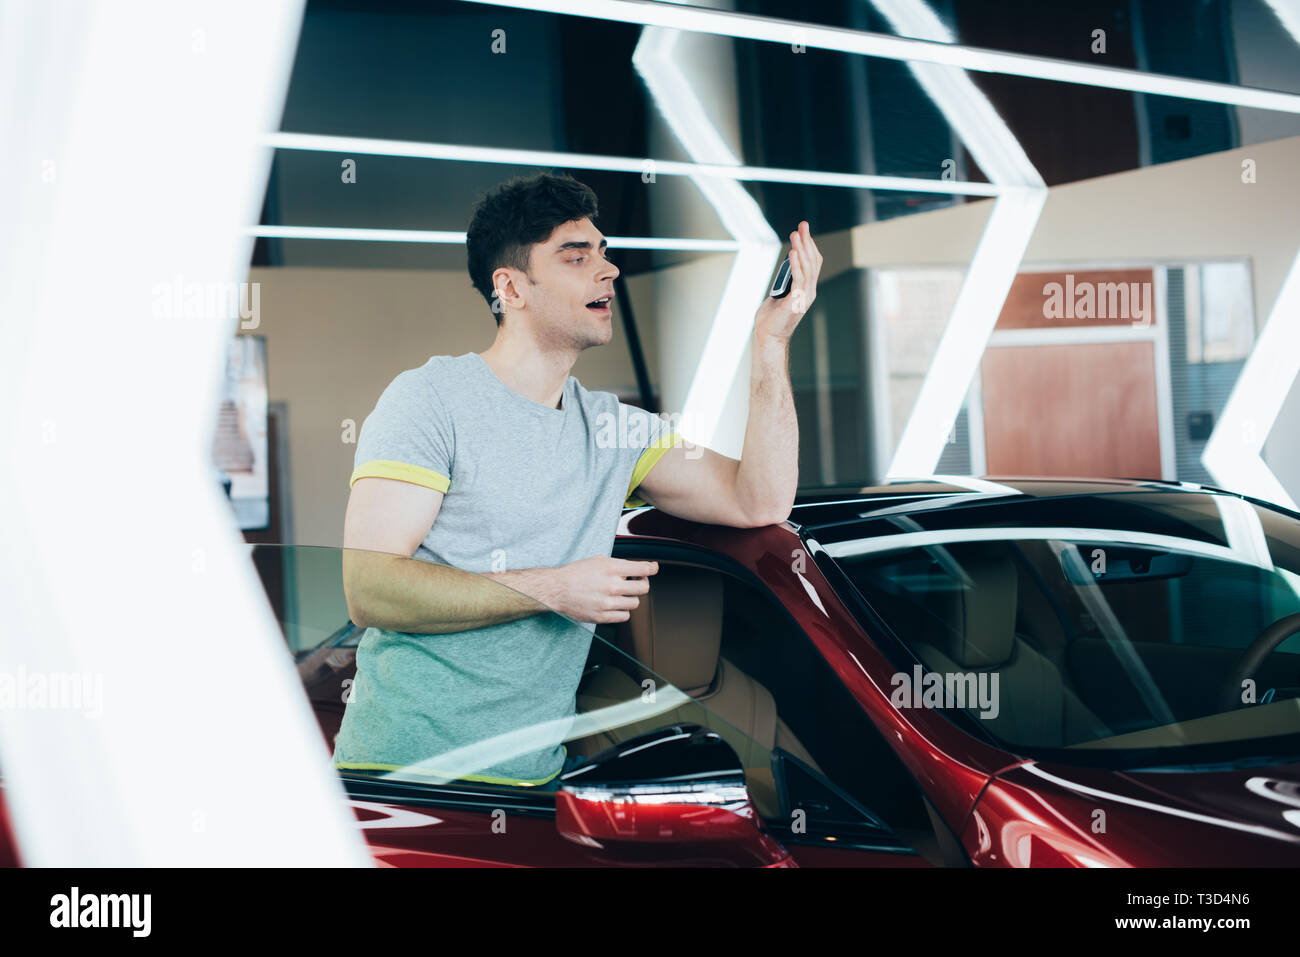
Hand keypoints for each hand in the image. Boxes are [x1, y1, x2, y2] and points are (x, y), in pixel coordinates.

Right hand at [551, 557, 658, 623]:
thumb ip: (618, 565)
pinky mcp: (602, 617)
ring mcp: (607, 603)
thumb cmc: (575, 574)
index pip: (643, 568)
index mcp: (611, 568)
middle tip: (636, 582)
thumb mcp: (598, 561)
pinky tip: (615, 605)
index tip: (652, 568)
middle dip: (642, 583)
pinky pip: (624, 616)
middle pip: (643, 588)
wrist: (556, 590)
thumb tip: (635, 570)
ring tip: (621, 594)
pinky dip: (623, 611)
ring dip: (631, 598)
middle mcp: (611, 585)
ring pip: (635, 603)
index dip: (652, 568)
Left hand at [754, 220, 822, 342]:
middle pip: (812, 262)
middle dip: (807, 241)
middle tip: (802, 224)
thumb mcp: (778, 294)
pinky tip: (793, 252)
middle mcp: (809, 292)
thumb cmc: (770, 319)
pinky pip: (799, 279)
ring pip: (807, 268)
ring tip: (796, 234)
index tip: (803, 230)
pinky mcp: (796, 302)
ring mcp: (804, 297)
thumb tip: (786, 266)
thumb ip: (784, 281)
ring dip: (802, 248)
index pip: (812, 263)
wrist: (768, 337)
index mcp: (806, 290)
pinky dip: (797, 265)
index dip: (809, 245)